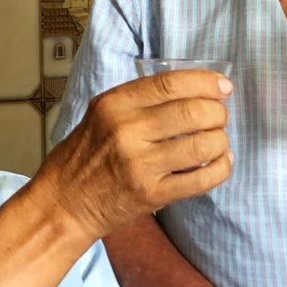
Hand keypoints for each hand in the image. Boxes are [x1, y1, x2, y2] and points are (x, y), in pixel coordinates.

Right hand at [42, 71, 233, 242]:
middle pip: (193, 112)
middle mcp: (126, 131)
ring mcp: (140, 165)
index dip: (206, 82)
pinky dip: (221, 169)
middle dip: (218, 112)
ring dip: (220, 140)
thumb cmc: (83, 157)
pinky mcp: (151, 195)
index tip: (223, 87)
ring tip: (218, 141)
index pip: (171, 84)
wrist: (63, 204)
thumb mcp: (100, 114)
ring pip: (202, 145)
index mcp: (114, 104)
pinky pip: (201, 179)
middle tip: (219, 117)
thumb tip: (193, 90)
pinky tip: (221, 163)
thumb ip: (139, 100)